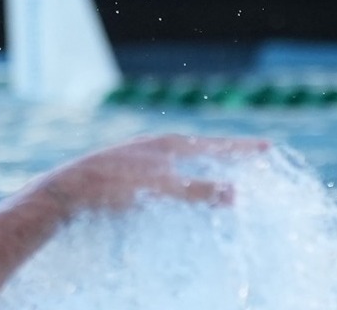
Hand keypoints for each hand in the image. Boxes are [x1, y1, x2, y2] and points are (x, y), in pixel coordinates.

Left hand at [39, 133, 269, 213]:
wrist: (69, 189)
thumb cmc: (114, 185)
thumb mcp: (162, 188)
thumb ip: (198, 191)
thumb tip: (236, 193)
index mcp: (166, 145)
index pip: (214, 146)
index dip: (242, 149)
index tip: (269, 147)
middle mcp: (154, 147)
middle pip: (198, 149)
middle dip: (224, 154)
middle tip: (250, 156)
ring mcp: (139, 158)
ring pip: (180, 160)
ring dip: (202, 166)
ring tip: (219, 171)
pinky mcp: (126, 173)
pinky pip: (165, 173)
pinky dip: (182, 179)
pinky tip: (178, 190)